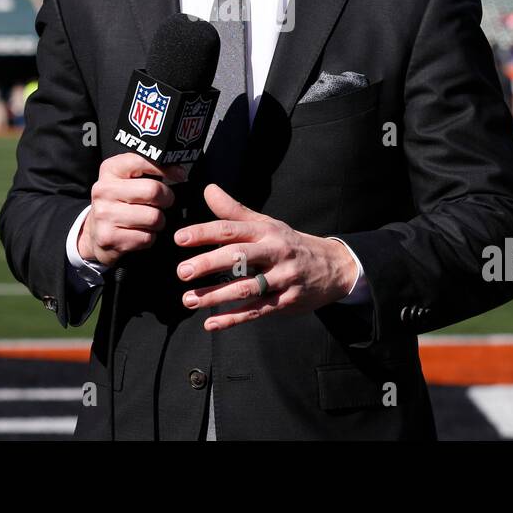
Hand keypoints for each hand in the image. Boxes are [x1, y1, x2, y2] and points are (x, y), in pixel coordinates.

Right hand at [78, 153, 188, 267]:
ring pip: (154, 218)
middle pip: (153, 191)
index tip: (179, 175)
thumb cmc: (121, 201)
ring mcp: (104, 215)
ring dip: (159, 221)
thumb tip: (178, 171)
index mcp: (110, 169)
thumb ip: (149, 169)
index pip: (142, 161)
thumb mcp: (128, 178)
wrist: (96, 231)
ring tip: (149, 219)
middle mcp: (103, 190)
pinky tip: (139, 232)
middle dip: (167, 199)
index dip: (167, 168)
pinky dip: (149, 237)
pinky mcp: (109, 237)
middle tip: (164, 202)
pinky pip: (147, 238)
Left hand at [173, 183, 357, 329]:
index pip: (231, 229)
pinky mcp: (286, 301)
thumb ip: (234, 211)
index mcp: (266, 231)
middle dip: (208, 263)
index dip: (204, 233)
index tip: (179, 239)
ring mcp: (282, 278)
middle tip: (182, 271)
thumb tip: (207, 189)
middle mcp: (274, 252)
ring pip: (246, 288)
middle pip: (238, 257)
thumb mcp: (266, 223)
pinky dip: (233, 319)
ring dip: (215, 296)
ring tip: (188, 300)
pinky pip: (257, 311)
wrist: (333, 266)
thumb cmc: (289, 243)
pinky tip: (211, 323)